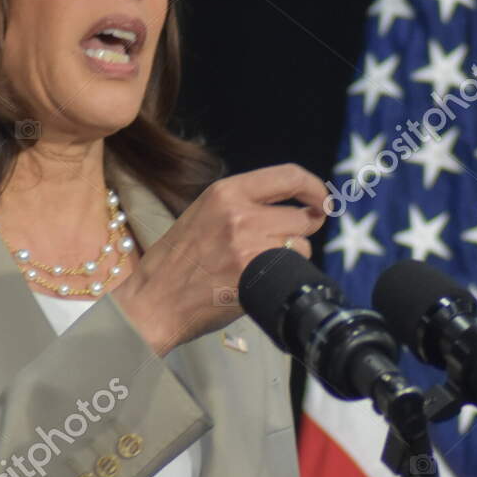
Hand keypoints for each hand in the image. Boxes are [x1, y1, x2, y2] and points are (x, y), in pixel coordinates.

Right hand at [112, 164, 326, 354]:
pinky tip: (259, 283)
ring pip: (302, 246)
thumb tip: (291, 205)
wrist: (153, 301)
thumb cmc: (178, 262)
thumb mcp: (204, 214)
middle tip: (288, 243)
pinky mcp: (255, 275)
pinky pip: (292, 271)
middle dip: (304, 231)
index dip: (315, 188)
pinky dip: (284, 278)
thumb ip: (243, 205)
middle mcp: (240, 213)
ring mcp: (249, 245)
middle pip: (303, 216)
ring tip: (261, 267)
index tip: (323, 201)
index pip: (289, 175)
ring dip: (293, 258)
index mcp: (226, 192)